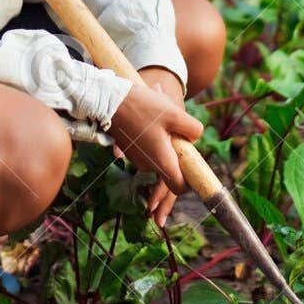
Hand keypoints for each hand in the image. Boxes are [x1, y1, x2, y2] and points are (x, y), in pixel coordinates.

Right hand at [106, 67, 198, 227]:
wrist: (108, 99)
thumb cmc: (143, 106)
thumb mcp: (175, 114)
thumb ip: (192, 129)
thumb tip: (195, 138)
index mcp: (161, 161)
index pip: (178, 187)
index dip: (189, 185)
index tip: (194, 177)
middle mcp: (148, 164)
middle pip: (166, 180)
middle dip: (171, 188)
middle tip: (172, 205)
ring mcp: (137, 157)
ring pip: (157, 164)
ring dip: (166, 161)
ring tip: (170, 163)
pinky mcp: (130, 148)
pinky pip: (147, 153)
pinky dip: (155, 149)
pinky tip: (160, 132)